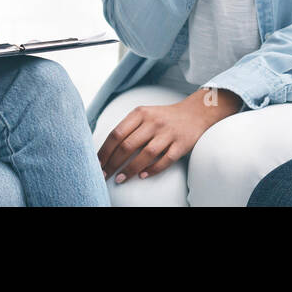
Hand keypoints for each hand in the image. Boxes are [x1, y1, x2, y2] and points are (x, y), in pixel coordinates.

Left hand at [97, 88, 241, 181]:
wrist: (194, 113)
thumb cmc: (163, 117)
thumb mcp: (144, 114)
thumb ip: (127, 128)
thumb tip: (106, 150)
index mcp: (141, 113)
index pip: (117, 133)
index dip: (105, 150)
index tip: (97, 163)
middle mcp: (154, 122)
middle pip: (128, 145)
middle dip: (113, 163)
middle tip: (104, 175)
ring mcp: (168, 133)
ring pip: (146, 154)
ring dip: (130, 169)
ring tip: (120, 179)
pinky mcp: (181, 144)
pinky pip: (165, 160)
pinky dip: (152, 169)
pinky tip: (142, 176)